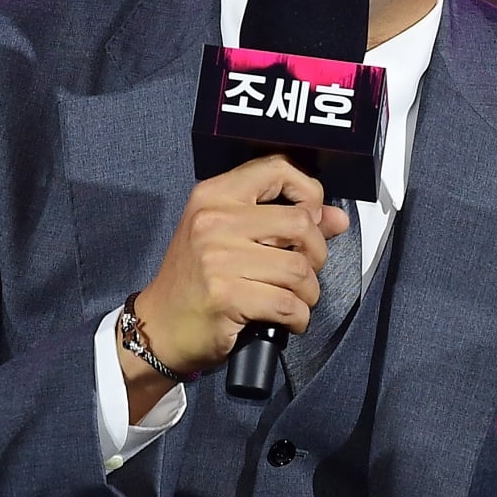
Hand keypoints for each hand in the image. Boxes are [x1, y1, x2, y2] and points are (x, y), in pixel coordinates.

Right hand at [128, 155, 347, 379]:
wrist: (158, 327)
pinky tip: (287, 319)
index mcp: (215, 195)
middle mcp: (214, 220)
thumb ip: (282, 220)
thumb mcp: (229, 236)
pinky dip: (298, 317)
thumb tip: (337, 219)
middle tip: (305, 270)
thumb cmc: (196, 279)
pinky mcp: (225, 297)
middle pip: (300, 222)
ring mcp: (218, 259)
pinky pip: (287, 304)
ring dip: (308, 292)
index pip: (278, 168)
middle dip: (316, 253)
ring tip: (295, 299)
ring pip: (299, 269)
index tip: (312, 218)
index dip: (309, 192)